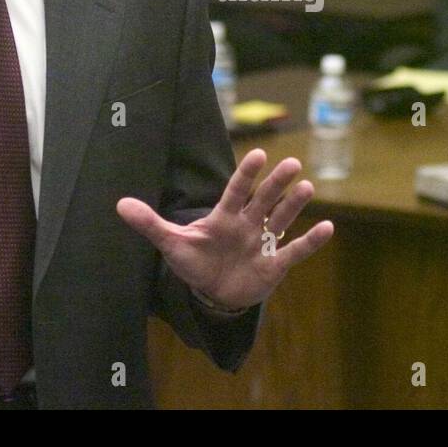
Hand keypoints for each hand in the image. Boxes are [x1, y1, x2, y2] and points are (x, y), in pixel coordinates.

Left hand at [116, 149, 333, 310]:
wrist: (213, 292)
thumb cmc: (195, 261)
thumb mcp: (171, 243)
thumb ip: (150, 223)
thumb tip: (120, 204)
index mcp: (224, 216)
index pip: (236, 191)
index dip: (246, 174)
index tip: (258, 155)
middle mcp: (248, 224)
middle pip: (263, 200)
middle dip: (276, 184)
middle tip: (291, 163)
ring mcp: (263, 243)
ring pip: (281, 219)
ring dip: (294, 206)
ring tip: (307, 187)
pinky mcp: (274, 265)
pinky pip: (295, 251)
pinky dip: (310, 242)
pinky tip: (327, 228)